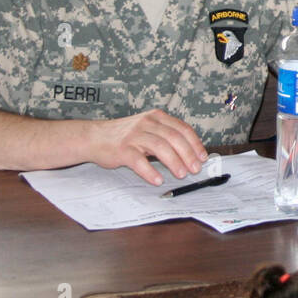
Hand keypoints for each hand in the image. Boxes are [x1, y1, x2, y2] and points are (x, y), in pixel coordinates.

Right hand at [88, 109, 207, 185]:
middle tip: (195, 169)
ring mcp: (134, 135)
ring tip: (181, 174)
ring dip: (173, 162)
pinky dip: (150, 171)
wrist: (94, 137)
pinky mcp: (122, 149)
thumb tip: (190, 153)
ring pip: (159, 147)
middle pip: (173, 137)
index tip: (202, 157)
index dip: (195, 143)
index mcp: (156, 117)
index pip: (182, 128)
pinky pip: (138, 161)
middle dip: (188, 154)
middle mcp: (146, 123)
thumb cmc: (124, 136)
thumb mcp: (147, 129)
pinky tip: (157, 180)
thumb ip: (166, 136)